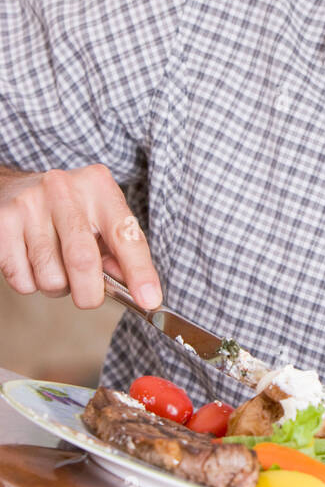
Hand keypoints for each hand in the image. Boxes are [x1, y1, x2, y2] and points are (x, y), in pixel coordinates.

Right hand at [0, 163, 160, 309]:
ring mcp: (30, 205)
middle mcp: (64, 190)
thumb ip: (120, 253)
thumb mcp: (101, 218)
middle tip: (90, 297)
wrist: (15, 188)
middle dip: (91, 293)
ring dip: (58, 286)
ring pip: (51, 277)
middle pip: (83, 260)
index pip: (125, 235)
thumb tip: (139, 291)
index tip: (149, 300)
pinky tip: (31, 259)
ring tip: (55, 264)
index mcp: (98, 186)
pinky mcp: (3, 223)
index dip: (140, 272)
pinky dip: (31, 283)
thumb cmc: (68, 209)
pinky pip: (22, 280)